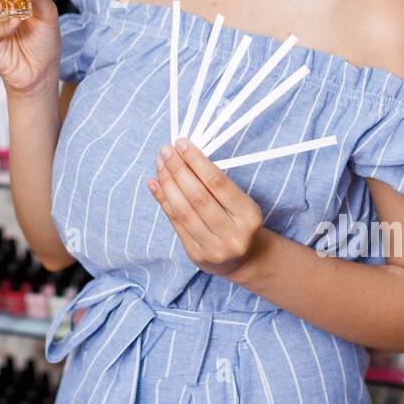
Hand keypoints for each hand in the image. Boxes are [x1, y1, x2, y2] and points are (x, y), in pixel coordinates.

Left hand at [147, 137, 265, 279]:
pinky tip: (154, 184)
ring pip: (183, 211)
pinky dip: (163, 200)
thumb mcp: (240, 202)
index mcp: (248, 215)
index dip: (197, 161)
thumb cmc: (240, 222)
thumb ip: (216, 183)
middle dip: (178, 170)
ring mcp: (213, 248)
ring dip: (167, 183)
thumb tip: (185, 155)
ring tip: (160, 164)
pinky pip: (175, 223)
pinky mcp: (196, 255)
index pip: (218, 183)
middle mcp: (232, 234)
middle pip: (198, 197)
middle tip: (166, 151)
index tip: (182, 143)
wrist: (244, 260)